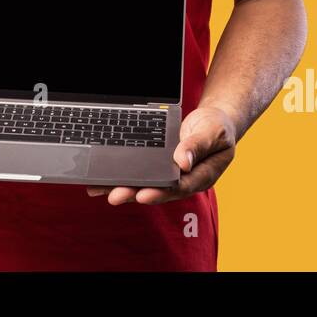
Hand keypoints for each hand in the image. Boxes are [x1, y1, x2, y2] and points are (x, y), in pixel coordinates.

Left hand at [85, 104, 236, 204]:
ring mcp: (170, 175)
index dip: (161, 192)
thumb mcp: (213, 132)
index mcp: (201, 175)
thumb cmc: (217, 127)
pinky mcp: (159, 168)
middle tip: (114, 196)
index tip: (142, 195)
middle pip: (157, 190)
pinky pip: (140, 173)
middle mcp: (184, 180)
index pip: (179, 187)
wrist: (214, 121)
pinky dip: (122, 175)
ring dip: (122, 186)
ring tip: (98, 188)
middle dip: (134, 192)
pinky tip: (102, 178)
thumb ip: (198, 146)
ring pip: (144, 184)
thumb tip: (182, 162)